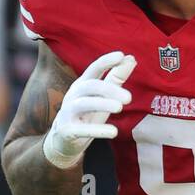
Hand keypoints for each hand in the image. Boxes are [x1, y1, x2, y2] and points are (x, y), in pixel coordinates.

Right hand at [43, 51, 135, 169]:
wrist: (64, 139)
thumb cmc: (87, 114)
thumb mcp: (102, 96)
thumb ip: (115, 78)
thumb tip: (131, 58)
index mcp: (83, 84)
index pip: (94, 68)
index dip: (106, 61)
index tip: (121, 55)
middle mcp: (74, 95)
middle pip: (90, 86)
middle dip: (110, 90)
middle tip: (129, 98)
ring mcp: (68, 113)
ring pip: (84, 104)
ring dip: (102, 104)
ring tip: (119, 108)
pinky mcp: (68, 131)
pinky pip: (81, 130)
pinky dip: (97, 130)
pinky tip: (113, 132)